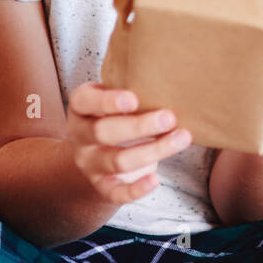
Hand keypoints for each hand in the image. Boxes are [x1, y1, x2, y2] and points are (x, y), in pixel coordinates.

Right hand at [65, 83, 192, 206]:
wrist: (97, 151)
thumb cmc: (116, 112)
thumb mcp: (114, 95)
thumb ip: (133, 84)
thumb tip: (174, 68)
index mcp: (81, 106)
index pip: (86, 101)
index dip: (108, 101)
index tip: (134, 99)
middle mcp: (80, 135)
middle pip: (105, 132)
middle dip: (140, 126)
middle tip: (170, 117)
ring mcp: (89, 163)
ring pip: (117, 161)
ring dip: (153, 151)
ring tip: (182, 138)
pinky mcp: (101, 185)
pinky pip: (115, 193)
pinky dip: (135, 190)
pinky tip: (155, 180)